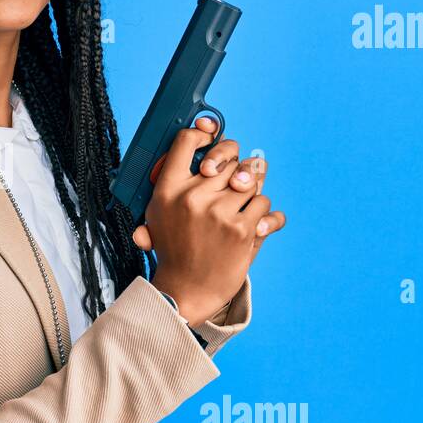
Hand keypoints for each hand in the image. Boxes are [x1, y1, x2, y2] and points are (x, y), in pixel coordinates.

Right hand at [132, 116, 285, 322]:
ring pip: (251, 181)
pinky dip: (264, 215)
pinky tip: (254, 225)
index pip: (186, 141)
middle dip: (238, 168)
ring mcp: (218, 213)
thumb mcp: (159, 215)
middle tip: (236, 183)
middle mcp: (191, 197)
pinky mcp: (241, 230)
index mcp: (167, 190)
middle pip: (229, 158)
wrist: (187, 290)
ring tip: (241, 210)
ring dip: (251, 194)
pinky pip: (264, 204)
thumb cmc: (176, 249)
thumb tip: (209, 149)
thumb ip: (180, 183)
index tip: (213, 134)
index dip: (205, 132)